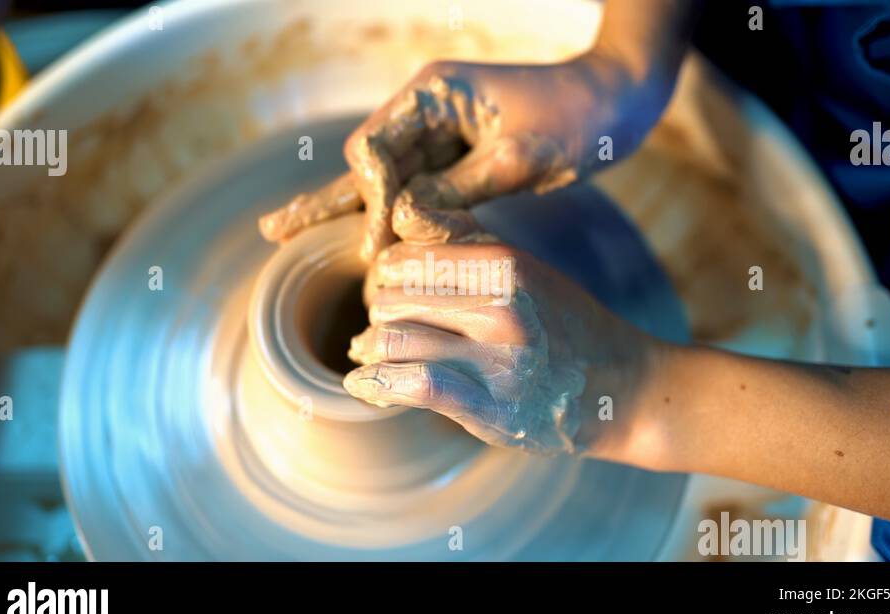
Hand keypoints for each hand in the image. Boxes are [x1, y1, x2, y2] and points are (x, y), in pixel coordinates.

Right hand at [259, 51, 673, 258]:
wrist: (618, 102)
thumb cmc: (577, 118)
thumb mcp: (518, 158)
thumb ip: (456, 190)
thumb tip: (396, 221)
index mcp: (434, 93)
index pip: (376, 149)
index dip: (368, 198)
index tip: (376, 244)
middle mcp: (426, 110)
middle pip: (362, 162)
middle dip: (325, 200)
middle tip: (271, 232)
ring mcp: (438, 134)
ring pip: (378, 179)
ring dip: (339, 209)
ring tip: (278, 230)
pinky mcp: (455, 158)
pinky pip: (411, 191)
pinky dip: (386, 217)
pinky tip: (356, 238)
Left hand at [342, 210, 662, 458]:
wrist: (623, 388)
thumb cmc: (563, 323)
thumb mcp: (523, 267)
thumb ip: (463, 239)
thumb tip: (403, 215)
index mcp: (505, 265)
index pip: (403, 258)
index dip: (384, 275)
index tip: (390, 289)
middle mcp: (501, 308)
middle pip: (390, 300)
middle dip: (377, 314)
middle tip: (383, 326)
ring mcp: (499, 362)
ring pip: (393, 342)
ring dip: (371, 351)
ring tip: (370, 354)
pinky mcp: (493, 410)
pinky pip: (416, 386)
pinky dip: (377, 384)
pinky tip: (362, 385)